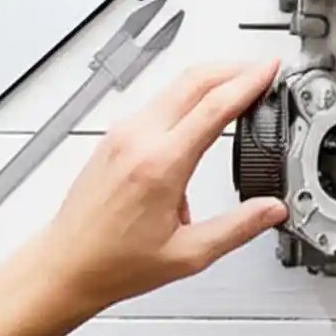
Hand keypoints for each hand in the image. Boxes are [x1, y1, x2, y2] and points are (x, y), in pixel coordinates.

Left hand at [32, 61, 287, 314]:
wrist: (64, 266)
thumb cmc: (112, 263)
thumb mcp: (187, 254)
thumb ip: (237, 228)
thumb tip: (271, 209)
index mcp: (159, 166)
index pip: (214, 106)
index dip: (249, 82)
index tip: (270, 69)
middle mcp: (137, 140)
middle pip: (194, 80)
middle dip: (233, 69)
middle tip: (262, 72)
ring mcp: (122, 134)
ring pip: (174, 86)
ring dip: (211, 79)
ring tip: (238, 89)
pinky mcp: (114, 136)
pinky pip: (159, 101)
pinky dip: (188, 95)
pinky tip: (202, 110)